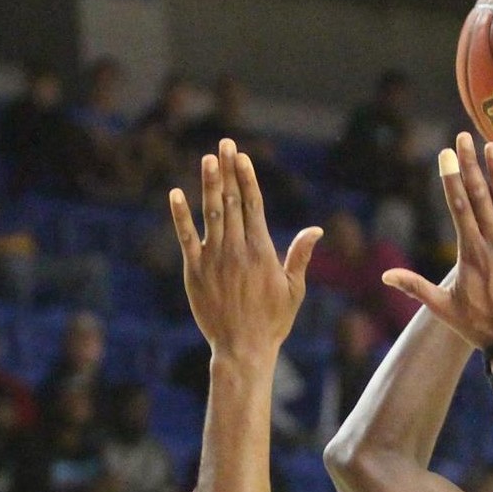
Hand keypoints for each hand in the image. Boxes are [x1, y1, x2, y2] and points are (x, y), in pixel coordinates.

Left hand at [168, 139, 321, 364]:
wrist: (243, 347)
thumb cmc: (273, 321)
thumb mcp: (294, 289)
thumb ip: (300, 256)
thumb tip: (315, 230)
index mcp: (262, 251)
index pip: (254, 205)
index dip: (248, 178)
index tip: (243, 156)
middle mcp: (237, 249)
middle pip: (233, 201)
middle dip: (229, 170)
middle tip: (224, 143)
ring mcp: (214, 258)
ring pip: (212, 213)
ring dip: (210, 184)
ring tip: (208, 159)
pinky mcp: (194, 270)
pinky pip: (186, 237)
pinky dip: (181, 215)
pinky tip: (176, 194)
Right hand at [382, 133, 492, 350]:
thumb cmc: (479, 326)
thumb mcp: (443, 307)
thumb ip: (415, 286)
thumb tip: (385, 275)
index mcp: (470, 251)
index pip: (458, 205)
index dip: (451, 176)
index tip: (446, 153)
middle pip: (479, 195)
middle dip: (471, 164)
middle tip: (465, 136)